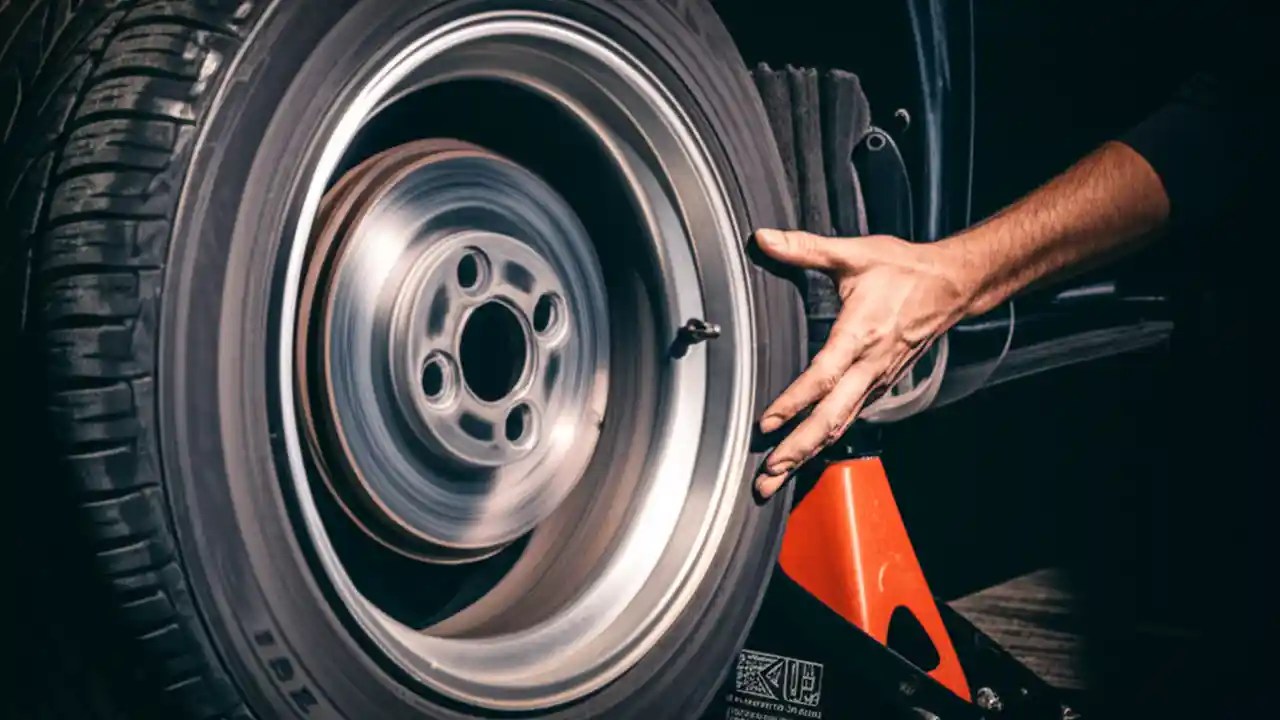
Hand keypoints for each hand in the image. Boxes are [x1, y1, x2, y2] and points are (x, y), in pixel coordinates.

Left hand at [752, 229, 975, 498]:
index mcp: (860, 334)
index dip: (794, 403)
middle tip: (767, 477)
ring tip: (776, 477)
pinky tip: (804, 453)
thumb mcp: (853, 254)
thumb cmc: (903, 270)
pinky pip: (849, 417)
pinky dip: (825, 439)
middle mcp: (869, 366)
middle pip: (830, 419)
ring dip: (807, 453)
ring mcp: (876, 380)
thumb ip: (805, 249)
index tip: (767, 424)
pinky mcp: (879, 385)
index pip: (822, 377)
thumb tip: (764, 239)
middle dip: (796, 451)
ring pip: (839, 425)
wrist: (951, 286)